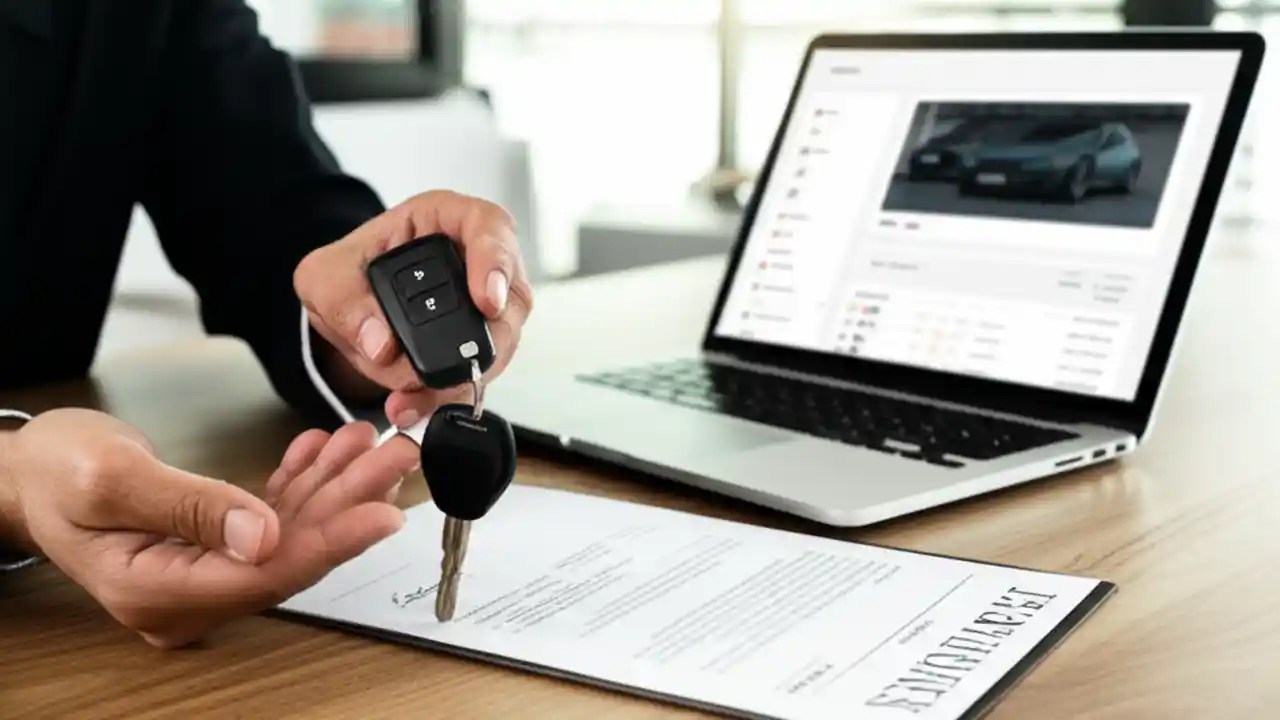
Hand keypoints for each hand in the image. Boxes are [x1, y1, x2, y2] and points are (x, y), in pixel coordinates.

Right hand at [0, 408, 417, 647]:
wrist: (27, 474)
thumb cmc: (54, 472)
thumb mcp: (114, 478)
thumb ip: (191, 507)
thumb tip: (262, 537)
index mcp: (156, 590)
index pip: (265, 574)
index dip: (332, 543)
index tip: (384, 512)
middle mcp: (185, 594)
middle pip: (287, 553)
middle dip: (348, 503)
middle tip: (396, 458)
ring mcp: (199, 574)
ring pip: (287, 535)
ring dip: (333, 487)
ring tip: (372, 445)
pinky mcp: (209, 549)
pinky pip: (268, 521)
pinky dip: (300, 485)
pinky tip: (325, 452)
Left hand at [294, 190, 533, 427]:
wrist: (348, 309)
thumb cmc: (346, 274)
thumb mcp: (323, 277)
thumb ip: (345, 302)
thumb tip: (382, 344)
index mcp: (442, 220)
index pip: (489, 226)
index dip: (495, 261)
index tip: (487, 301)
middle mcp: (475, 260)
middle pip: (508, 297)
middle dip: (479, 342)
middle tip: (447, 368)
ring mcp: (485, 307)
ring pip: (499, 344)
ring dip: (459, 376)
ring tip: (411, 395)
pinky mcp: (479, 346)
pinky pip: (478, 374)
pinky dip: (447, 395)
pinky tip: (415, 405)